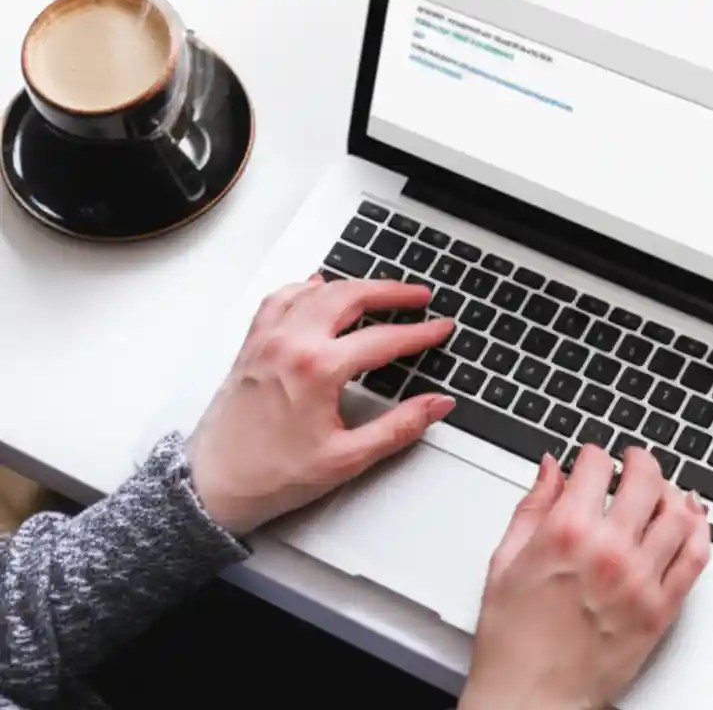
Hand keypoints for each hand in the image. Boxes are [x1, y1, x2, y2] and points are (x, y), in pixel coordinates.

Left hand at [186, 275, 455, 535]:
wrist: (212, 487)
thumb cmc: (269, 476)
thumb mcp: (347, 459)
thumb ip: (399, 427)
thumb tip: (435, 405)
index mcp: (317, 370)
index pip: (383, 339)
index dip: (419, 333)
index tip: (440, 328)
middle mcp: (290, 345)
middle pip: (349, 297)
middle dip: (390, 291)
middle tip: (418, 295)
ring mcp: (267, 341)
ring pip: (315, 292)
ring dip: (352, 285)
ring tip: (378, 289)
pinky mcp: (251, 348)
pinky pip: (279, 301)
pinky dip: (304, 289)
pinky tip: (317, 288)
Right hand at [460, 445, 711, 709]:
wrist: (532, 696)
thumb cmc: (513, 639)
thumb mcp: (506, 561)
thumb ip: (533, 507)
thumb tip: (550, 469)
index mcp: (566, 532)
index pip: (597, 466)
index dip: (594, 455)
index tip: (593, 458)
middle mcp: (609, 550)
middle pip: (646, 479)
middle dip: (640, 461)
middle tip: (634, 462)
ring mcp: (641, 579)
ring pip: (678, 513)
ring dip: (671, 492)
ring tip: (661, 491)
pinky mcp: (662, 608)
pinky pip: (695, 557)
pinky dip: (699, 531)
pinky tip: (690, 522)